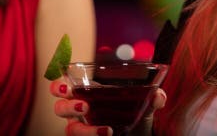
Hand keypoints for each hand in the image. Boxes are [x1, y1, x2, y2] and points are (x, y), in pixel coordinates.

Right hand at [50, 77, 166, 135]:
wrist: (138, 135)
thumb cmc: (132, 112)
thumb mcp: (143, 104)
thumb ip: (153, 97)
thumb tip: (159, 95)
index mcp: (85, 93)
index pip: (62, 86)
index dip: (57, 86)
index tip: (66, 87)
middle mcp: (78, 112)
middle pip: (59, 108)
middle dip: (67, 106)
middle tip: (84, 107)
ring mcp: (82, 129)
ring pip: (70, 130)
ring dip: (85, 130)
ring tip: (106, 130)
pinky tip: (109, 134)